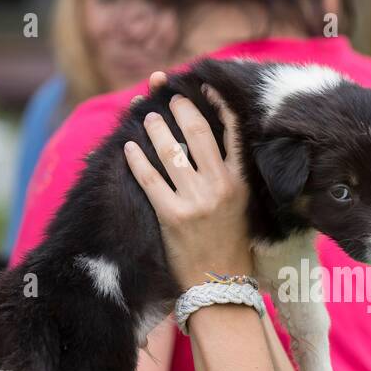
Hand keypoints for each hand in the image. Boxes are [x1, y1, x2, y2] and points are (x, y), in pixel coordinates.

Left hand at [124, 77, 253, 290]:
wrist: (221, 284)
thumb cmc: (230, 243)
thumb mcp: (242, 205)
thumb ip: (228, 173)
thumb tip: (206, 141)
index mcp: (240, 181)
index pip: (232, 131)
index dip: (217, 103)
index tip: (204, 86)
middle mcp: (220, 186)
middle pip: (197, 132)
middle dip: (181, 107)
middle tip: (169, 95)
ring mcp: (195, 201)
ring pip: (170, 151)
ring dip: (155, 127)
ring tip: (148, 116)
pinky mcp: (172, 216)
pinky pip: (149, 178)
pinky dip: (136, 159)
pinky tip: (128, 147)